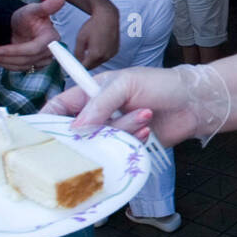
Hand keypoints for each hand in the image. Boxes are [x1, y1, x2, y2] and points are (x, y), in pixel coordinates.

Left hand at [0, 0, 64, 70]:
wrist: (23, 24)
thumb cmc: (29, 16)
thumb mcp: (34, 9)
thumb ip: (47, 6)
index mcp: (51, 39)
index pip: (33, 49)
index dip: (16, 51)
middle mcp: (48, 53)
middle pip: (24, 60)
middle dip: (1, 57)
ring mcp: (39, 61)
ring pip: (17, 66)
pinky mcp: (30, 66)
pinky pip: (14, 67)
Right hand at [42, 64, 230, 146]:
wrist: (194, 104)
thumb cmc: (161, 85)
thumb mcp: (126, 84)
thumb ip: (99, 103)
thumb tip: (75, 127)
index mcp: (92, 93)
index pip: (60, 107)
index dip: (48, 120)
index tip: (42, 135)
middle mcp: (99, 114)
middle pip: (76, 132)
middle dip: (89, 132)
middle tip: (103, 127)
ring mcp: (113, 132)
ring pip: (100, 143)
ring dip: (122, 131)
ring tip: (144, 115)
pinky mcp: (128, 147)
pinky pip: (119, 152)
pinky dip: (132, 142)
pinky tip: (147, 130)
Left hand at [75, 4, 118, 68]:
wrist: (107, 17)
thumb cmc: (94, 25)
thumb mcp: (80, 38)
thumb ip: (77, 53)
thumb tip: (76, 61)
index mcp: (95, 54)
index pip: (85, 68)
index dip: (78, 67)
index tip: (74, 66)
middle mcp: (105, 56)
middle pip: (92, 67)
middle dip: (86, 63)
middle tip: (80, 56)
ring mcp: (111, 54)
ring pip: (99, 63)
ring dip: (93, 59)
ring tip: (90, 47)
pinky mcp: (115, 51)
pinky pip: (106, 58)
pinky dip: (101, 55)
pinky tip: (98, 46)